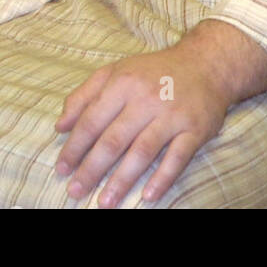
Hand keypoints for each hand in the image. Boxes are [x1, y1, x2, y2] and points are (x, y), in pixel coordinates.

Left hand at [54, 19, 266, 207]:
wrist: (206, 64)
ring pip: (142, 152)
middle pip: (113, 140)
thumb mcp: (115, 71)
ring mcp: (171, 115)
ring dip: (122, 181)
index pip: (92, 120)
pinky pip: (177, 158)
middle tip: (76, 191)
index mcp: (122, 83)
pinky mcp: (195, 129)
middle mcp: (145, 99)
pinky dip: (163, 178)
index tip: (62, 169)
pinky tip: (148, 196)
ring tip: (104, 202)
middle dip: (92, 169)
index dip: (74, 146)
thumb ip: (84, 96)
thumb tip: (60, 126)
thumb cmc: (154, 71)